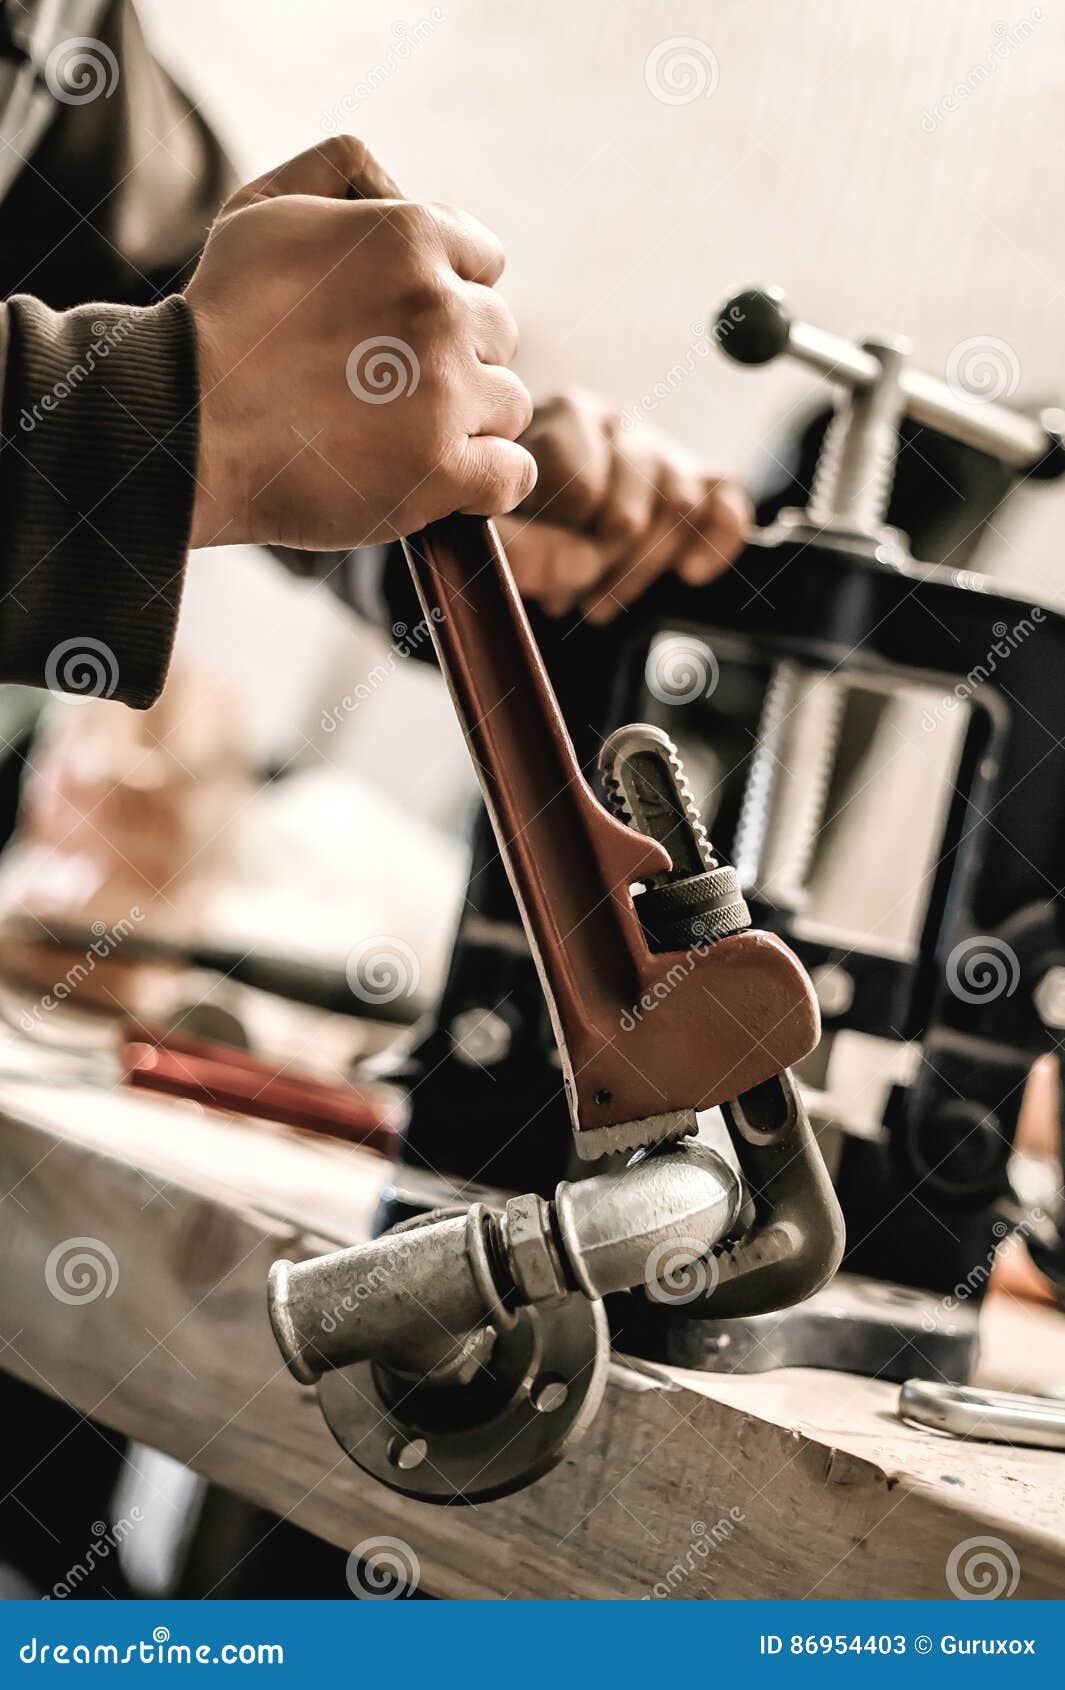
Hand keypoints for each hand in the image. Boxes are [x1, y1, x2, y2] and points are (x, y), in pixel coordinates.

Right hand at [185, 136, 534, 550]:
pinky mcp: (442, 471)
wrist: (186, 424)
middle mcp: (441, 309)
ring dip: (472, 420)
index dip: (450, 293)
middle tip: (394, 385)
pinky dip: (489, 480)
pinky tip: (447, 480)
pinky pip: (513, 473)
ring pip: (510, 403)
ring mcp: (448, 394)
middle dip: (460, 357)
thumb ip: (340, 169)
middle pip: (501, 334)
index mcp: (409, 237)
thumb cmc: (220, 319)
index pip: (485, 260)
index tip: (405, 326)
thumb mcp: (265, 205)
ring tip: (406, 435)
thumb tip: (398, 181)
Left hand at [497, 391, 749, 619]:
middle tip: (571, 595)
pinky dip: (716, 541)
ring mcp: (663, 451)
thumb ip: (518, 544)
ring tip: (600, 601)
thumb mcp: (499, 526)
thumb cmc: (516, 523)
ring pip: (679, 504)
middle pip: (631, 502)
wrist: (539, 529)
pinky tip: (688, 573)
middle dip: (601, 563)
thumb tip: (567, 574)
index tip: (542, 566)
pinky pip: (728, 502)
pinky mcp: (702, 481)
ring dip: (641, 569)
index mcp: (565, 417)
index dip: (563, 538)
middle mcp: (618, 426)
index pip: (581, 486)